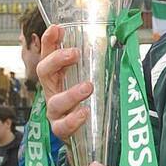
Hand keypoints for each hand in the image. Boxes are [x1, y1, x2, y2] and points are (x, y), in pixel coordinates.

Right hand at [37, 25, 92, 142]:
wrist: (86, 137)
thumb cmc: (89, 102)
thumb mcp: (92, 79)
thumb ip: (100, 63)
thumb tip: (121, 39)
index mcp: (57, 76)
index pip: (48, 54)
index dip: (49, 41)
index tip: (57, 28)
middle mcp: (52, 92)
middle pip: (43, 72)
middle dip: (57, 60)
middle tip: (75, 53)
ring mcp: (55, 112)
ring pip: (55, 102)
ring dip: (71, 93)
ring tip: (88, 87)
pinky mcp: (61, 130)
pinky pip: (63, 126)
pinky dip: (73, 119)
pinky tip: (84, 113)